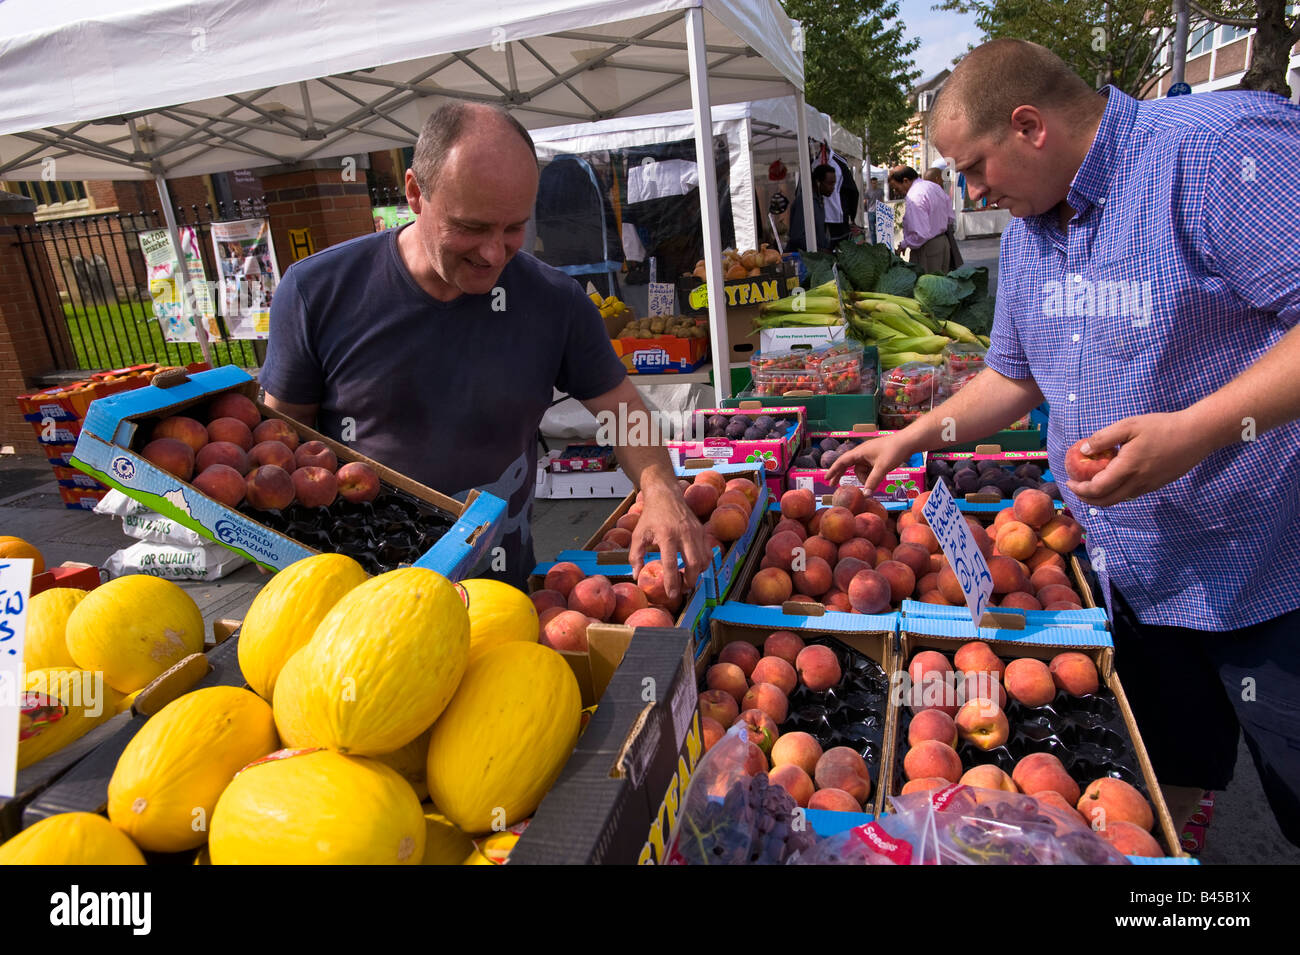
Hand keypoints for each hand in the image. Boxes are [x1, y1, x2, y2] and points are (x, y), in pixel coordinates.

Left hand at [628, 483, 711, 601]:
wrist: (666, 495)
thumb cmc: (650, 516)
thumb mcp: (638, 535)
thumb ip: (635, 556)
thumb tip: (636, 575)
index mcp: (666, 536)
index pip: (670, 564)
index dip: (671, 581)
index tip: (672, 594)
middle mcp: (684, 534)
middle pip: (693, 564)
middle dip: (689, 581)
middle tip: (682, 589)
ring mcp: (696, 532)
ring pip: (703, 559)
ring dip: (697, 573)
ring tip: (687, 579)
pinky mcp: (702, 531)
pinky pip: (708, 552)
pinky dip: (703, 563)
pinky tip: (694, 566)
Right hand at [825, 432, 915, 492]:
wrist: (908, 442)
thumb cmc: (894, 451)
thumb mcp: (882, 468)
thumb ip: (873, 481)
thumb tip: (865, 495)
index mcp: (860, 452)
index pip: (842, 461)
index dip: (833, 470)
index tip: (826, 478)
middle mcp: (862, 453)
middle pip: (848, 465)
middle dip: (841, 474)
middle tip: (833, 486)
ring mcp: (869, 455)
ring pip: (861, 470)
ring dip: (865, 478)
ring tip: (874, 481)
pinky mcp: (876, 458)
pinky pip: (869, 469)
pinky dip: (871, 475)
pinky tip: (878, 478)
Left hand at [1066, 412, 1208, 506]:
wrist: (1197, 434)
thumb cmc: (1162, 426)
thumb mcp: (1129, 425)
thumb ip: (1103, 438)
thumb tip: (1083, 449)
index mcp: (1128, 469)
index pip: (1097, 489)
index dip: (1080, 489)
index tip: (1070, 481)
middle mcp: (1137, 483)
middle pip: (1106, 501)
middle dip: (1086, 498)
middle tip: (1075, 487)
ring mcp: (1149, 486)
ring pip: (1119, 500)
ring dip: (1101, 497)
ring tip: (1090, 485)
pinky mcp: (1157, 485)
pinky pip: (1131, 494)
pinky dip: (1116, 492)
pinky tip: (1113, 479)